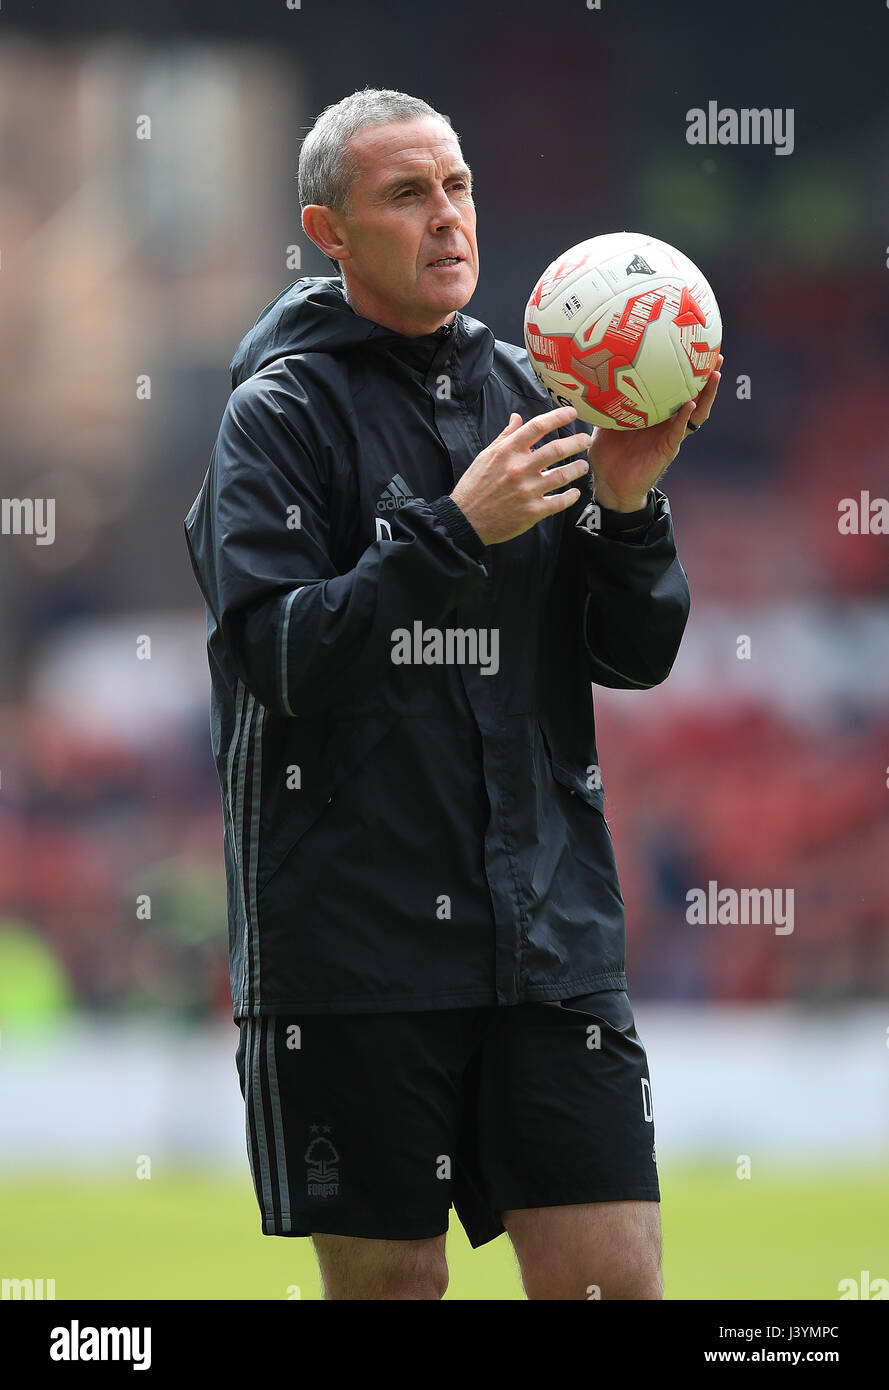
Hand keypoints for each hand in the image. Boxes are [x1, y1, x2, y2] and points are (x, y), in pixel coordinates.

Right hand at [451, 405, 590, 545]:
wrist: (466, 519)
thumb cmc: (475, 486)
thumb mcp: (486, 456)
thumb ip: (505, 437)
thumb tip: (517, 417)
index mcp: (507, 452)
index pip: (537, 427)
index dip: (558, 417)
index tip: (572, 413)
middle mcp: (519, 469)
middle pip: (556, 450)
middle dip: (576, 442)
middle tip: (585, 440)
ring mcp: (526, 491)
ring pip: (562, 475)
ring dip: (578, 468)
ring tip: (583, 465)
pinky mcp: (531, 512)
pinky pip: (559, 502)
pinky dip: (571, 496)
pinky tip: (575, 492)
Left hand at [589, 353, 723, 511]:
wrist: (610, 483)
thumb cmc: (608, 453)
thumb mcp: (604, 422)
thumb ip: (605, 402)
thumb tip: (591, 377)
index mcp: (654, 412)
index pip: (674, 388)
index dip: (685, 371)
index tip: (693, 348)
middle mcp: (667, 421)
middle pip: (694, 395)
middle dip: (707, 376)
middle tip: (717, 354)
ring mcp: (671, 434)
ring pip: (696, 412)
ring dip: (707, 394)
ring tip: (715, 375)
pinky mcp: (668, 449)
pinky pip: (680, 431)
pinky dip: (685, 418)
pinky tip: (689, 405)